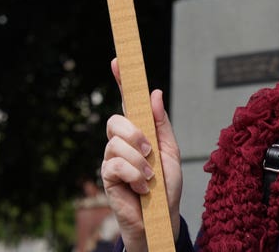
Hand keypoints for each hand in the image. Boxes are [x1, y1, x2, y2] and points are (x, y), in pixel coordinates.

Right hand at [101, 58, 182, 251]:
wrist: (162, 218)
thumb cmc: (167, 186)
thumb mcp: (170, 150)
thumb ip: (161, 123)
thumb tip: (155, 92)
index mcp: (139, 129)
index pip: (127, 100)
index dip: (122, 80)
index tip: (118, 60)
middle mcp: (122, 140)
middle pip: (115, 120)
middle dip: (133, 132)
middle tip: (149, 150)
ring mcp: (112, 158)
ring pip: (116, 142)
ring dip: (138, 160)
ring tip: (149, 177)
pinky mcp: (107, 176)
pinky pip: (115, 164)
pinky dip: (133, 175)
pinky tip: (142, 187)